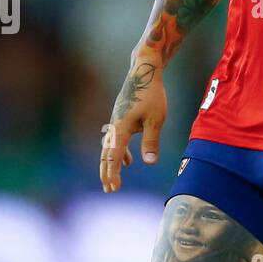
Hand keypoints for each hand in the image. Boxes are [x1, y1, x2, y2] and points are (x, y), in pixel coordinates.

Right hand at [100, 59, 167, 192]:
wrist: (144, 72)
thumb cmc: (151, 94)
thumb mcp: (155, 119)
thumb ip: (151, 141)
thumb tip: (149, 163)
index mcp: (120, 128)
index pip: (113, 156)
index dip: (112, 173)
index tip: (113, 187)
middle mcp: (114, 125)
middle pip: (106, 154)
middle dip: (107, 173)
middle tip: (109, 189)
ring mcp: (115, 121)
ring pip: (109, 147)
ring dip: (111, 164)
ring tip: (114, 180)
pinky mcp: (120, 117)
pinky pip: (116, 140)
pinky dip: (119, 152)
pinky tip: (127, 161)